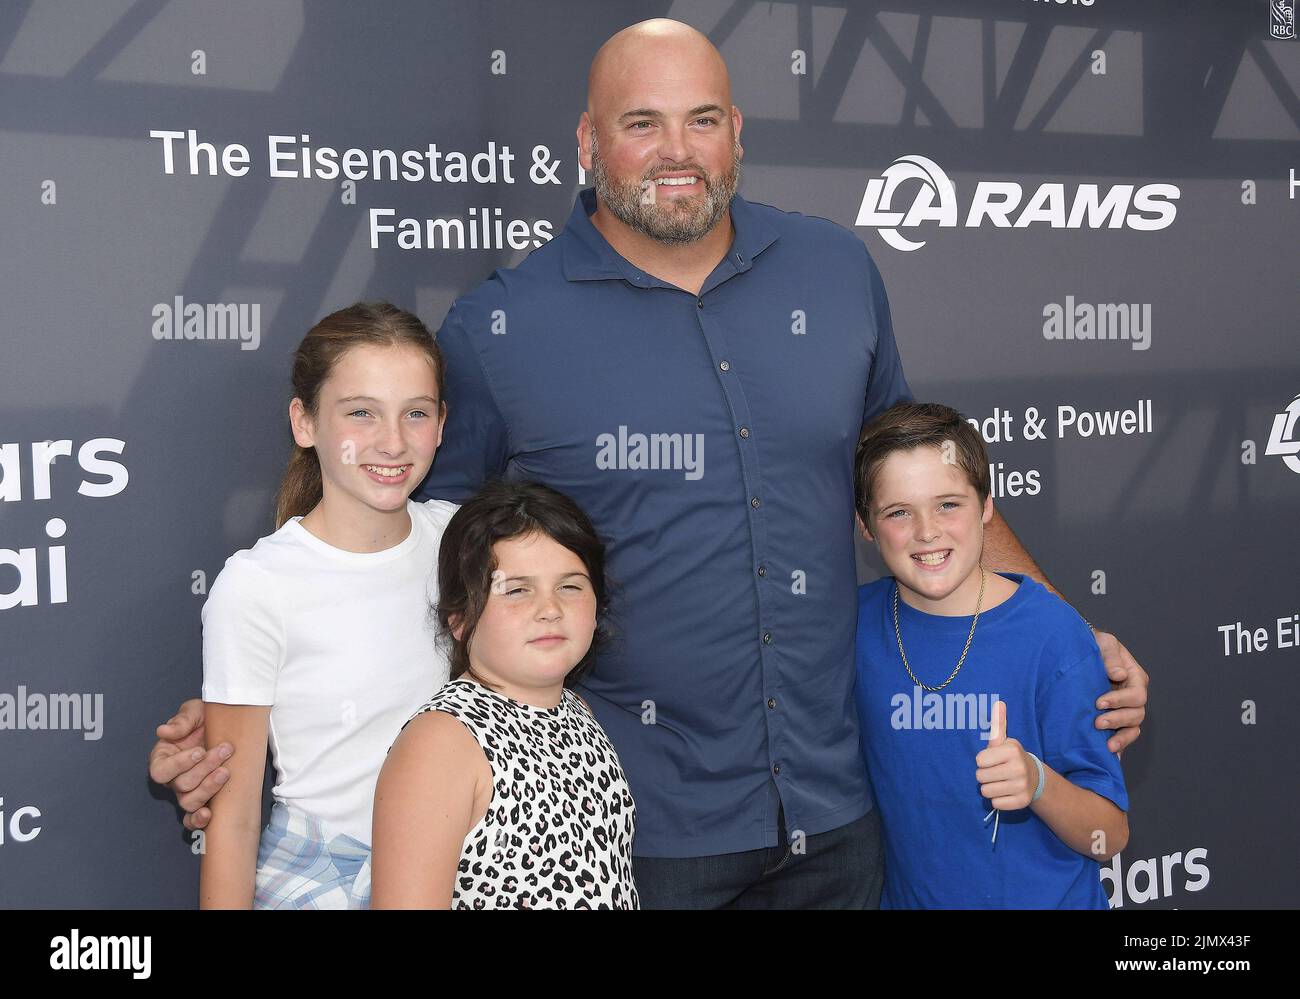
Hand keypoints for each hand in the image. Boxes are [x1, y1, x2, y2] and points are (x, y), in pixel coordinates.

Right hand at [147, 698, 232, 830]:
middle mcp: (173, 778)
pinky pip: (193, 818)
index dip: (179, 764)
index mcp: (164, 757)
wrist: (232, 726)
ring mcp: (187, 791)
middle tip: (224, 751)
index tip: (200, 751)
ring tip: (226, 772)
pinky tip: (210, 814)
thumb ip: (182, 720)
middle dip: (204, 769)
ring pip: (189, 802)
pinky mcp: (203, 800)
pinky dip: (198, 820)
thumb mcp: (196, 711)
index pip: (161, 771)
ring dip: (208, 789)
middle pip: (180, 785)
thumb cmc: (207, 719)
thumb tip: (164, 731)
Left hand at [976, 701, 1034, 810]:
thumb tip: (999, 703)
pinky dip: (998, 800)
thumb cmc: (1011, 758)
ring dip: (990, 788)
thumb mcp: (1004, 741)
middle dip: (984, 776)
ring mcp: (1021, 786)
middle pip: (980, 777)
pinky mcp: (1022, 802)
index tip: (993, 760)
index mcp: (1012, 751)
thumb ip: (998, 724)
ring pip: (986, 792)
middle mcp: (1018, 768)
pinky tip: (1006, 793)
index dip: (983, 761)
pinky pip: (995, 804)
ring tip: (1001, 782)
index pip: (979, 760)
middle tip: (997, 772)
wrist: (1035, 778)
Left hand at [1092, 629, 1147, 754]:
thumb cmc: (1094, 645)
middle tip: (1097, 722)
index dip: (1120, 700)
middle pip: (1136, 714)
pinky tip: (1109, 756)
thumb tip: (1119, 675)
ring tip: (1106, 745)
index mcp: (1135, 678)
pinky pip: (1123, 736)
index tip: (1099, 702)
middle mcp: (1133, 697)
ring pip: (1132, 728)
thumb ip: (1110, 656)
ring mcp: (1125, 710)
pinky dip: (1119, 746)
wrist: (1079, 654)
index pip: (1136, 694)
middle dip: (1117, 720)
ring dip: (1120, 737)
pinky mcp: (1114, 720)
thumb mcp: (1103, 643)